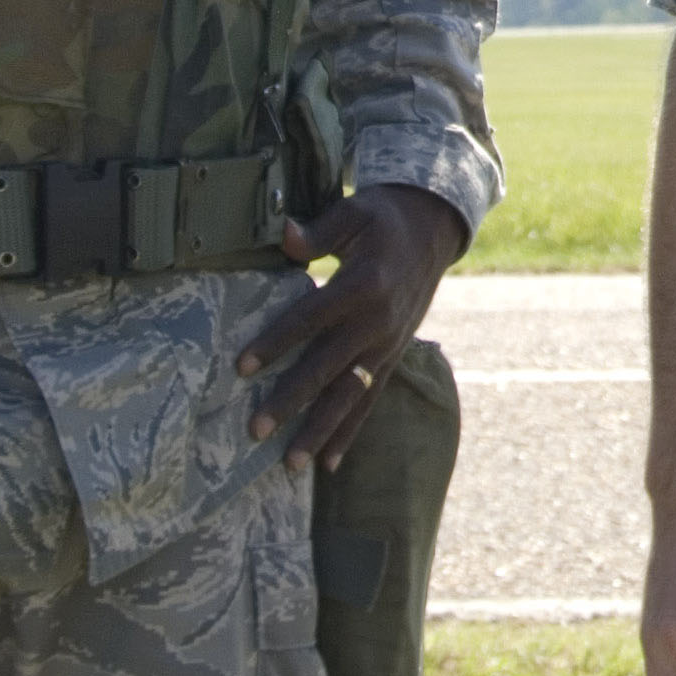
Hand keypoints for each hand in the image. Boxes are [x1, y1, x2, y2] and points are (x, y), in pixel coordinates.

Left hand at [236, 183, 464, 470]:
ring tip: (290, 463)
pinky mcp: (392, 356)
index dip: (277, 341)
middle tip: (256, 430)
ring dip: (320, 430)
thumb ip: (318, 231)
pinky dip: (349, 432)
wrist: (433, 230)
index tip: (242, 367)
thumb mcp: (354, 211)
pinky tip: (328, 464)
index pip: (312, 317)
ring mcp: (388, 344)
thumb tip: (283, 233)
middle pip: (327, 366)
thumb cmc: (384, 218)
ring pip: (350, 394)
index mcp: (364, 283)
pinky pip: (369, 399)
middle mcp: (378, 321)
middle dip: (291, 400)